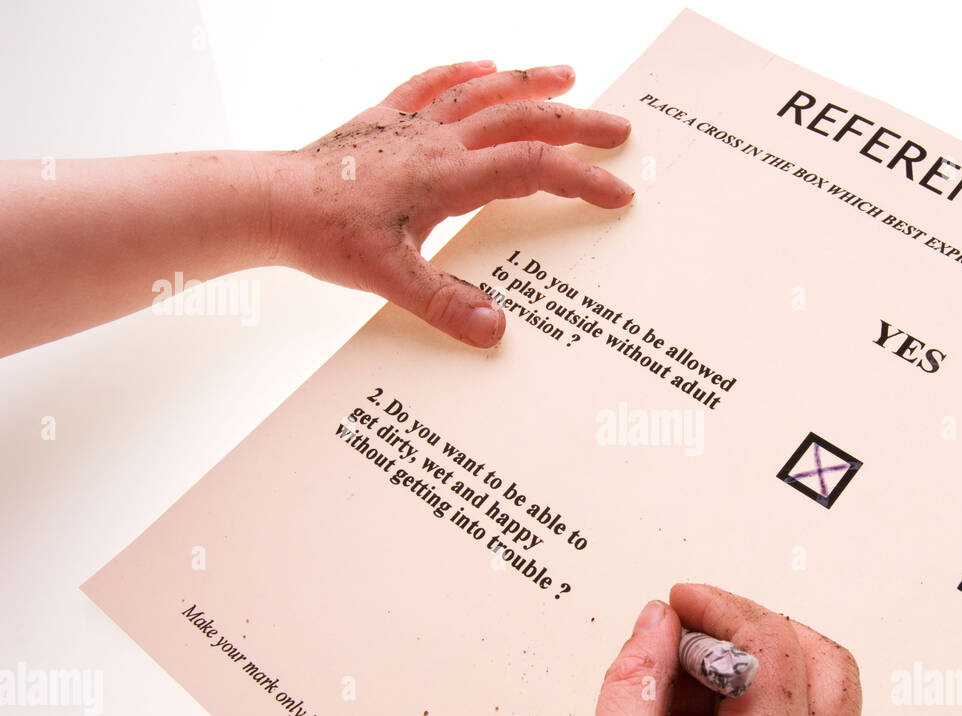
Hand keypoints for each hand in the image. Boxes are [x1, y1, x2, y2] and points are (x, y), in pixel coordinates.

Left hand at [262, 61, 633, 346]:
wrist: (268, 202)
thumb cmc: (325, 237)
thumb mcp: (389, 280)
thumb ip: (444, 304)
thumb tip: (495, 329)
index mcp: (447, 177)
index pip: (532, 168)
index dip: (581, 179)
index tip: (619, 192)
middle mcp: (436, 141)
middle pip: (522, 119)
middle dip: (577, 123)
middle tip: (619, 127)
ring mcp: (410, 125)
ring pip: (483, 91)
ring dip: (529, 81)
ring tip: (569, 74)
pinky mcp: (383, 119)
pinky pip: (430, 83)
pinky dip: (462, 72)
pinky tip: (483, 65)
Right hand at [560, 583, 861, 715]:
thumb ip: (633, 677)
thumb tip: (654, 626)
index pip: (771, 637)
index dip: (721, 604)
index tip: (684, 601)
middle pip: (824, 662)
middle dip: (761, 630)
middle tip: (702, 631)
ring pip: (825, 706)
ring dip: (769, 675)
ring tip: (690, 690)